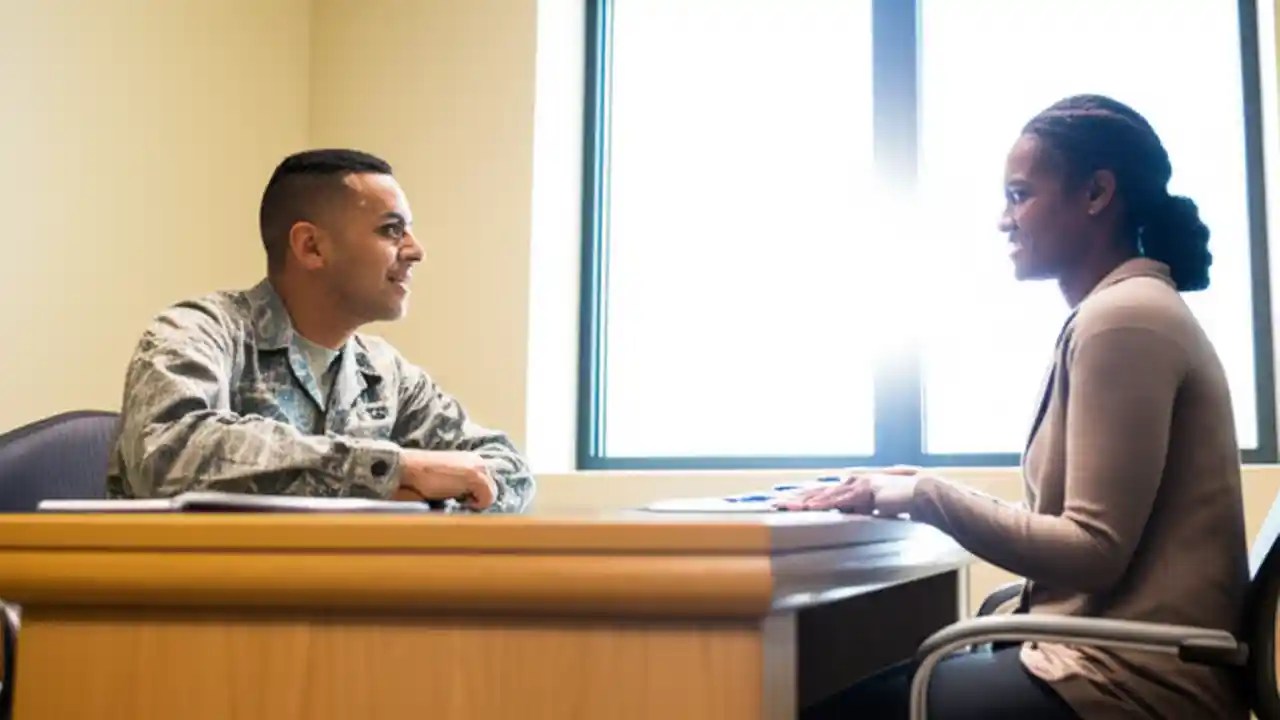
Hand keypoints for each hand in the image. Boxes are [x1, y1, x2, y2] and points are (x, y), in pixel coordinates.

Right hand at [398, 450, 497, 510]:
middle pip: (492, 488)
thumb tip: (470, 498)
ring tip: (456, 500)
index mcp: (471, 459)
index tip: (463, 500)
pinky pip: (488, 498)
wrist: (409, 469)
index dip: (477, 494)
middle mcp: (478, 461)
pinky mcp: (476, 477)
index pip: (487, 482)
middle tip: (458, 501)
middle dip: (478, 498)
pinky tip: (459, 501)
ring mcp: (479, 468)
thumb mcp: (447, 478)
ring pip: (492, 494)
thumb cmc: (423, 477)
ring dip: (476, 501)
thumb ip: (461, 483)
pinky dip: (477, 505)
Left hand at [775, 466, 920, 516]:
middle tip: (773, 504)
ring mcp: (856, 484)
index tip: (784, 506)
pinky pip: (839, 500)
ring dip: (803, 502)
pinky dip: (822, 504)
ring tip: (784, 507)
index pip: (822, 495)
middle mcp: (850, 482)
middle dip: (794, 499)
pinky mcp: (863, 490)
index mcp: (851, 488)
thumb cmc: (901, 505)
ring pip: (823, 495)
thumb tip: (846, 523)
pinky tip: (808, 508)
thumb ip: (859, 515)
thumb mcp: (873, 512)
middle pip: (816, 492)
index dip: (802, 501)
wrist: (922, 496)